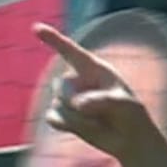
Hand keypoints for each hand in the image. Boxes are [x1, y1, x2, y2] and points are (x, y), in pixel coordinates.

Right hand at [33, 22, 156, 158]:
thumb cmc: (131, 115)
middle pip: (62, 87)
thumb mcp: (124, 104)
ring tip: (98, 122)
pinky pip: (52, 118)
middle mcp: (78, 80)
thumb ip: (103, 100)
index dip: (52, 39)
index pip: (69, 51)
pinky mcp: (63, 115)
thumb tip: (78, 104)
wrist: (127, 138)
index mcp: (93, 68)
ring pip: (58, 105)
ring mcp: (68, 97)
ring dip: (78, 119)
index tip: (36, 28)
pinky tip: (83, 128)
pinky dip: (67, 125)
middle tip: (102, 114)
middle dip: (77, 103)